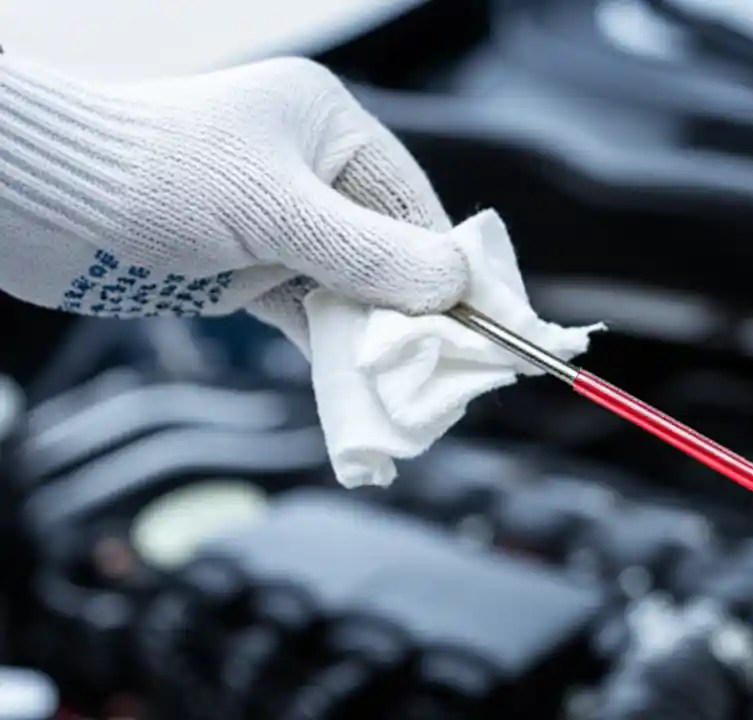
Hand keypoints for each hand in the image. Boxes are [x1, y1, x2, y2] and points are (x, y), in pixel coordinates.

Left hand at [0, 55, 464, 350]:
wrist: (38, 205)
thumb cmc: (157, 180)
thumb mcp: (278, 213)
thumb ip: (371, 253)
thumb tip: (455, 285)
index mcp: (327, 125)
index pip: (415, 202)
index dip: (452, 264)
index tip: (488, 320)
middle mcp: (308, 170)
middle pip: (390, 249)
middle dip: (416, 309)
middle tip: (450, 366)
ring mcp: (278, 222)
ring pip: (351, 287)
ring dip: (376, 337)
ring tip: (411, 387)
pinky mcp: (246, 269)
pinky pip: (309, 313)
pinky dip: (333, 349)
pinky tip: (362, 387)